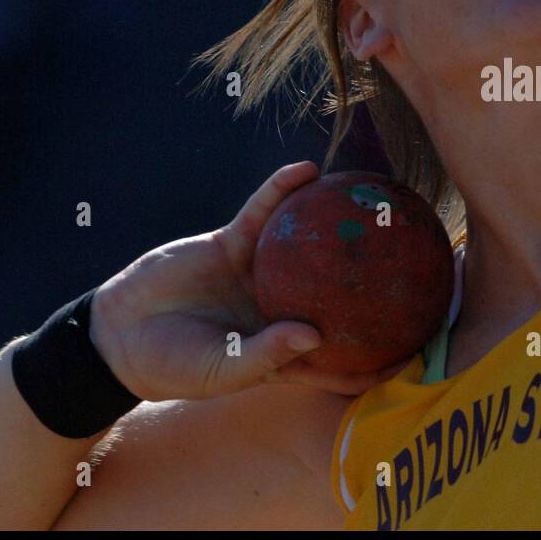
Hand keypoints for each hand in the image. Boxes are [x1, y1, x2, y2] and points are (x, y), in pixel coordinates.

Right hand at [86, 162, 410, 400]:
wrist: (118, 333)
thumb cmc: (173, 365)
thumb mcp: (220, 370)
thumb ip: (267, 354)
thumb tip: (317, 335)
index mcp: (288, 347)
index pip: (345, 355)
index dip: (382, 353)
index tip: (422, 345)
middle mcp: (285, 307)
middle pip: (341, 291)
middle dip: (378, 279)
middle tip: (419, 258)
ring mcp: (263, 272)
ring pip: (310, 242)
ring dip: (337, 218)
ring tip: (372, 194)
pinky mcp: (235, 244)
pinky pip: (266, 212)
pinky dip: (282, 190)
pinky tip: (306, 169)